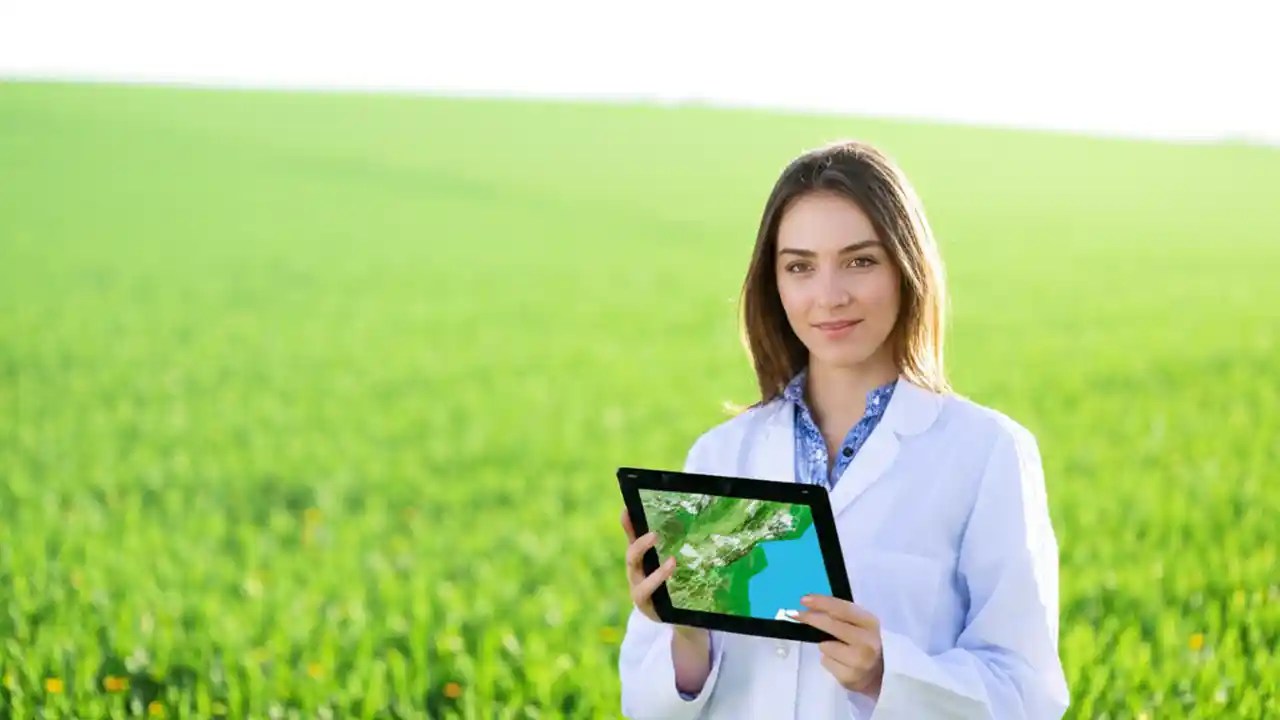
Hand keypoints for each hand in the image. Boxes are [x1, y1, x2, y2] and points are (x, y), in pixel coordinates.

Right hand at [620, 508, 678, 623]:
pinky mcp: (648, 608)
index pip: (631, 539)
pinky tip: (674, 580)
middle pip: (631, 559)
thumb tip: (681, 519)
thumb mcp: (665, 560)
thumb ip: (670, 543)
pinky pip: (652, 598)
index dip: (627, 525)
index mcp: (638, 560)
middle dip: (640, 547)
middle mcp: (634, 574)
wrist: (671, 613)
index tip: (627, 509)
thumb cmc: (666, 580)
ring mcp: (639, 592)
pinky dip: (661, 588)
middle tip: (654, 535)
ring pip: (642, 584)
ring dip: (657, 574)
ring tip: (672, 562)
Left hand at [795, 594, 884, 697]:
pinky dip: (829, 661)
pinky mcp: (850, 677)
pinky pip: (826, 662)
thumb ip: (843, 616)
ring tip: (839, 650)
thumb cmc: (867, 644)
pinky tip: (841, 663)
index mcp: (871, 623)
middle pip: (832, 625)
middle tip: (796, 614)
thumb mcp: (862, 626)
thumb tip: (812, 605)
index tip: (804, 599)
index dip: (822, 602)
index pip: (843, 609)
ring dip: (825, 646)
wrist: (882, 675)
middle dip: (811, 618)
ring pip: (825, 645)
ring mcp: (859, 661)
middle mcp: (867, 641)